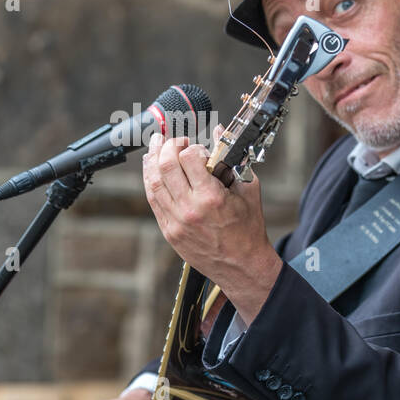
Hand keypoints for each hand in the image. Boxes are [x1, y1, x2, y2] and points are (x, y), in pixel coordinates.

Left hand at [141, 125, 282, 325]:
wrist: (242, 266)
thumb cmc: (248, 230)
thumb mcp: (248, 190)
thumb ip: (232, 160)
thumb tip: (220, 133)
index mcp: (211, 198)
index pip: (188, 157)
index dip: (192, 147)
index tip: (199, 150)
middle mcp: (189, 209)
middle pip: (165, 165)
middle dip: (168, 146)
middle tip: (174, 140)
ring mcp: (175, 221)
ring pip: (153, 182)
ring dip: (153, 159)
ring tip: (156, 146)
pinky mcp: (169, 231)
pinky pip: (153, 200)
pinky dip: (151, 180)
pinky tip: (153, 169)